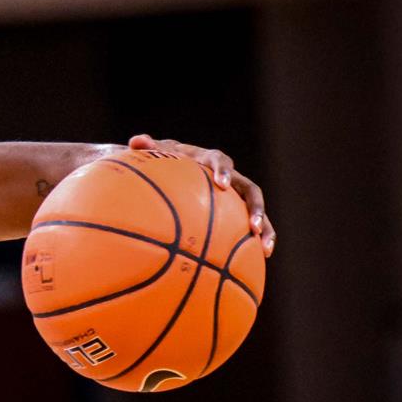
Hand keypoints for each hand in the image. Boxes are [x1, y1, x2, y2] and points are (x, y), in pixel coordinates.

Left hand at [129, 134, 275, 255]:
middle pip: (250, 189)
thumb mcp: (158, 151)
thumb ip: (148, 146)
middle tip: (253, 225)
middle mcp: (231, 177)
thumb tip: (135, 141)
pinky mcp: (237, 210)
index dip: (223, 171)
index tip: (221, 183)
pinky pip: (249, 226)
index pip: (220, 161)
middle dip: (255, 207)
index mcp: (211, 160)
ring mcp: (236, 195)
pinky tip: (257, 260)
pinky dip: (254, 242)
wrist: (180, 163)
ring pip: (257, 210)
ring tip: (265, 249)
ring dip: (265, 228)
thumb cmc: (168, 158)